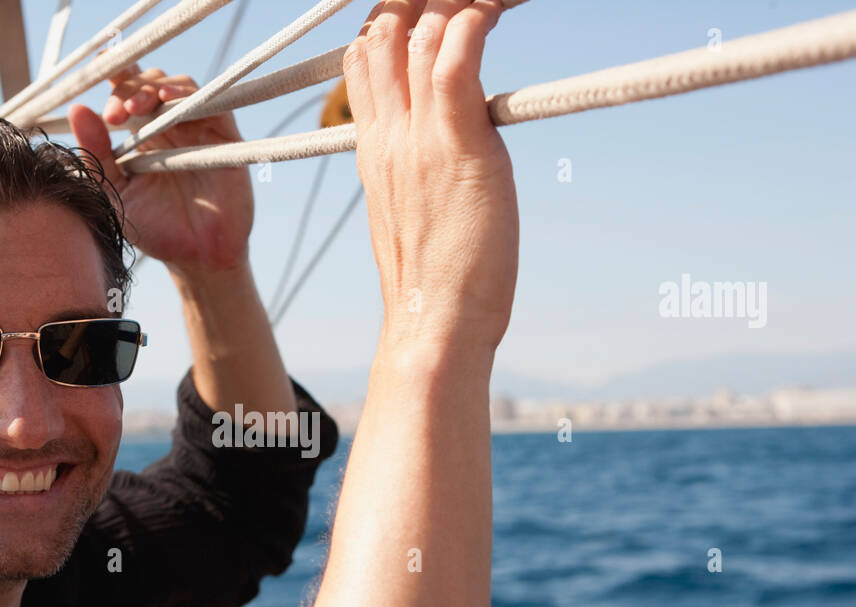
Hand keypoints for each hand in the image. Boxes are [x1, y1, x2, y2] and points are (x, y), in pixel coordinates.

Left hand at [67, 66, 253, 275]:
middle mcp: (169, 125)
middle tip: (117, 112)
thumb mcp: (115, 190)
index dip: (113, 83)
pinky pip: (211, 102)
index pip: (126, 92)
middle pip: (150, 82)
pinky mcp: (225, 136)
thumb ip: (96, 153)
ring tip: (136, 108)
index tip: (102, 108)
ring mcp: (198, 129)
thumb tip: (77, 110)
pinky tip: (168, 101)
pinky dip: (188, 95)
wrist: (195, 258)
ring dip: (154, 88)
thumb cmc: (154, 227)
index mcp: (140, 134)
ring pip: (178, 85)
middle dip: (130, 88)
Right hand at [345, 0, 518, 351]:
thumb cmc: (435, 282)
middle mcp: (385, 135)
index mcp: (371, 150)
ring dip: (453, 2)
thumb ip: (417, 171)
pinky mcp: (456, 145)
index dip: (389, 19)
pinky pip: (455, 59)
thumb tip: (446, 155)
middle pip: (380, 30)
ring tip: (487, 2)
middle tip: (457, 0)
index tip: (426, 12)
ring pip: (416, 33)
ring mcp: (416, 138)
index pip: (361, 57)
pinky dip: (474, 22)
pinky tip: (494, 14)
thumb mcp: (411, 214)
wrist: (431, 325)